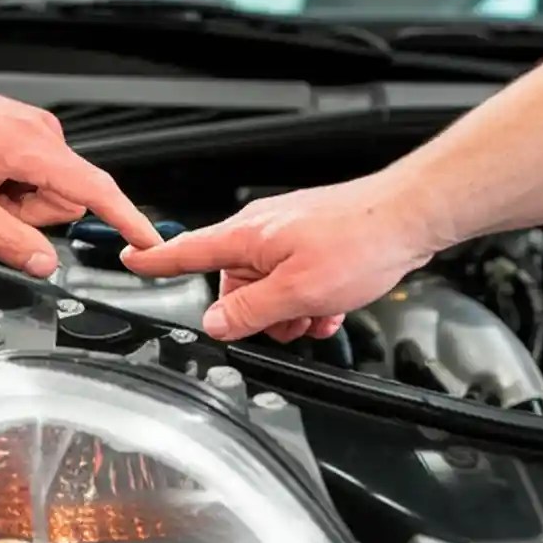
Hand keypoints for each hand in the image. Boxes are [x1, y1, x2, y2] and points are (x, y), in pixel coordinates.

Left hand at [0, 70, 160, 276]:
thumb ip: (8, 239)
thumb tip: (44, 263)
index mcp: (31, 148)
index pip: (96, 190)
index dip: (127, 220)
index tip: (150, 242)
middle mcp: (40, 133)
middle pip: (66, 198)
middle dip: (29, 215)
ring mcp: (31, 128)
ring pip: (47, 188)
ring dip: (16, 201)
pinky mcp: (20, 130)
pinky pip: (31, 172)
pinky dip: (9, 184)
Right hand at [121, 170, 438, 341]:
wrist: (411, 216)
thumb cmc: (360, 240)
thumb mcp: (296, 291)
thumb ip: (250, 311)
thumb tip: (216, 323)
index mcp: (247, 236)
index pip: (187, 251)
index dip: (156, 260)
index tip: (131, 260)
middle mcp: (263, 231)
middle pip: (235, 284)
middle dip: (258, 314)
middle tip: (287, 326)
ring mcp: (290, 235)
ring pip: (270, 287)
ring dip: (290, 311)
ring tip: (318, 316)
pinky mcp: (315, 242)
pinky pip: (298, 280)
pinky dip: (311, 300)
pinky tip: (332, 308)